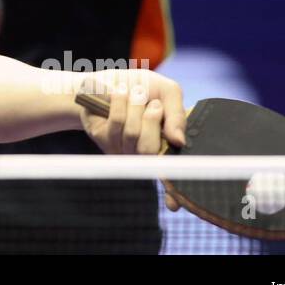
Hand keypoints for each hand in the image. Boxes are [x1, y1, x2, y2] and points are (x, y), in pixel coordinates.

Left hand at [76, 68, 186, 210]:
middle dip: (151, 119)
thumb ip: (178, 114)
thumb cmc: (140, 87)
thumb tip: (179, 141)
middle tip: (150, 103)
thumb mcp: (166, 91)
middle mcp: (148, 154)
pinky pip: (115, 124)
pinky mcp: (105, 141)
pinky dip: (118, 103)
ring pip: (132, 134)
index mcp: (169, 144)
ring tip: (133, 92)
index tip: (174, 205)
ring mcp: (125, 150)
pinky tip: (117, 93)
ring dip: (133, 106)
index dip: (175, 194)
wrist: (105, 79)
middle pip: (150, 149)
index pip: (174, 177)